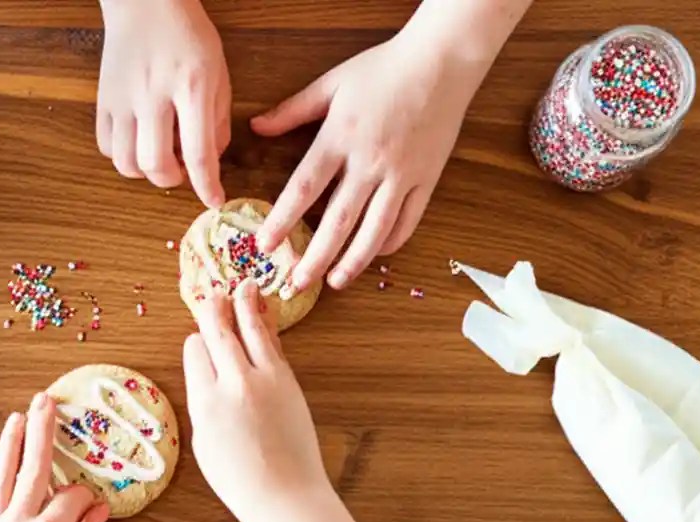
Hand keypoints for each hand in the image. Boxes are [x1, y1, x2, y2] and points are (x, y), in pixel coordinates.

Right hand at [96, 0, 229, 206]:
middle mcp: (154, 95)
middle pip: (155, 164)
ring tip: (158, 154)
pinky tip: (137, 141)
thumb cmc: (188, 36)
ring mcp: (123, 98)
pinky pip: (106, 146)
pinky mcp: (103, 100)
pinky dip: (122, 156)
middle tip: (181, 169)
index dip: (207, 185)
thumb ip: (218, 120)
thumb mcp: (219, 73)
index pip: (199, 153)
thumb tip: (209, 161)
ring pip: (125, 163)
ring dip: (145, 171)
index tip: (213, 200)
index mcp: (191, 86)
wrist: (146, 3)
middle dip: (172, 180)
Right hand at [183, 280, 329, 520]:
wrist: (285, 495)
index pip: (195, 353)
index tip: (197, 340)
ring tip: (243, 285)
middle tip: (212, 293)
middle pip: (219, 333)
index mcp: (205, 402)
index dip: (195, 344)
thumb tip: (206, 378)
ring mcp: (265, 380)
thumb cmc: (239, 479)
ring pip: (250, 330)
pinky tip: (263, 313)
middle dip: (214, 310)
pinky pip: (273, 344)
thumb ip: (203, 403)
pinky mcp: (289, 382)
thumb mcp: (203, 442)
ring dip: (245, 304)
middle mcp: (233, 384)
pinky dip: (267, 325)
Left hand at [252, 30, 484, 290]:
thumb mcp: (331, 83)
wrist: (443, 61)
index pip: (303, 188)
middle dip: (313, 257)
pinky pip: (408, 221)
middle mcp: (370, 161)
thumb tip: (256, 127)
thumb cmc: (384, 69)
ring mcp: (402, 174)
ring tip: (334, 283)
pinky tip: (372, 256)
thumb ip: (292, 110)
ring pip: (374, 230)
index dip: (281, 220)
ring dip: (352, 261)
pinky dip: (389, 243)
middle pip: (336, 221)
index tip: (264, 246)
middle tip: (295, 283)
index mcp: (340, 138)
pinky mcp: (427, 179)